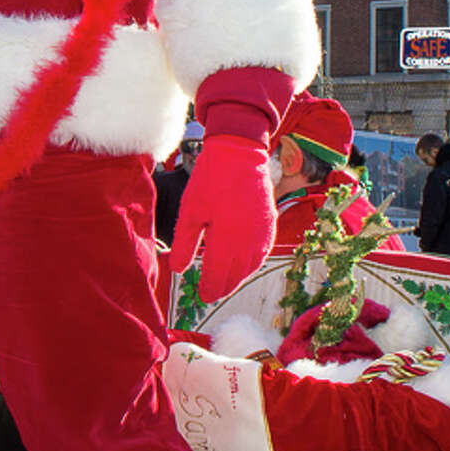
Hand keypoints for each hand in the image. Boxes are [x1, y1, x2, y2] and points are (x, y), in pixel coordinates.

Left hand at [169, 135, 276, 300]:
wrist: (239, 154)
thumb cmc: (210, 181)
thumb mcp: (190, 212)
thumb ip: (184, 245)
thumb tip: (178, 270)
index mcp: (226, 242)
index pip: (217, 278)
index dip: (208, 290)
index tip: (202, 296)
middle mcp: (248, 243)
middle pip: (235, 278)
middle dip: (222, 288)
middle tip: (211, 293)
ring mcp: (262, 235)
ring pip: (250, 269)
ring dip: (237, 279)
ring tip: (224, 282)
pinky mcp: (270, 226)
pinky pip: (262, 255)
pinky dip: (250, 265)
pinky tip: (242, 265)